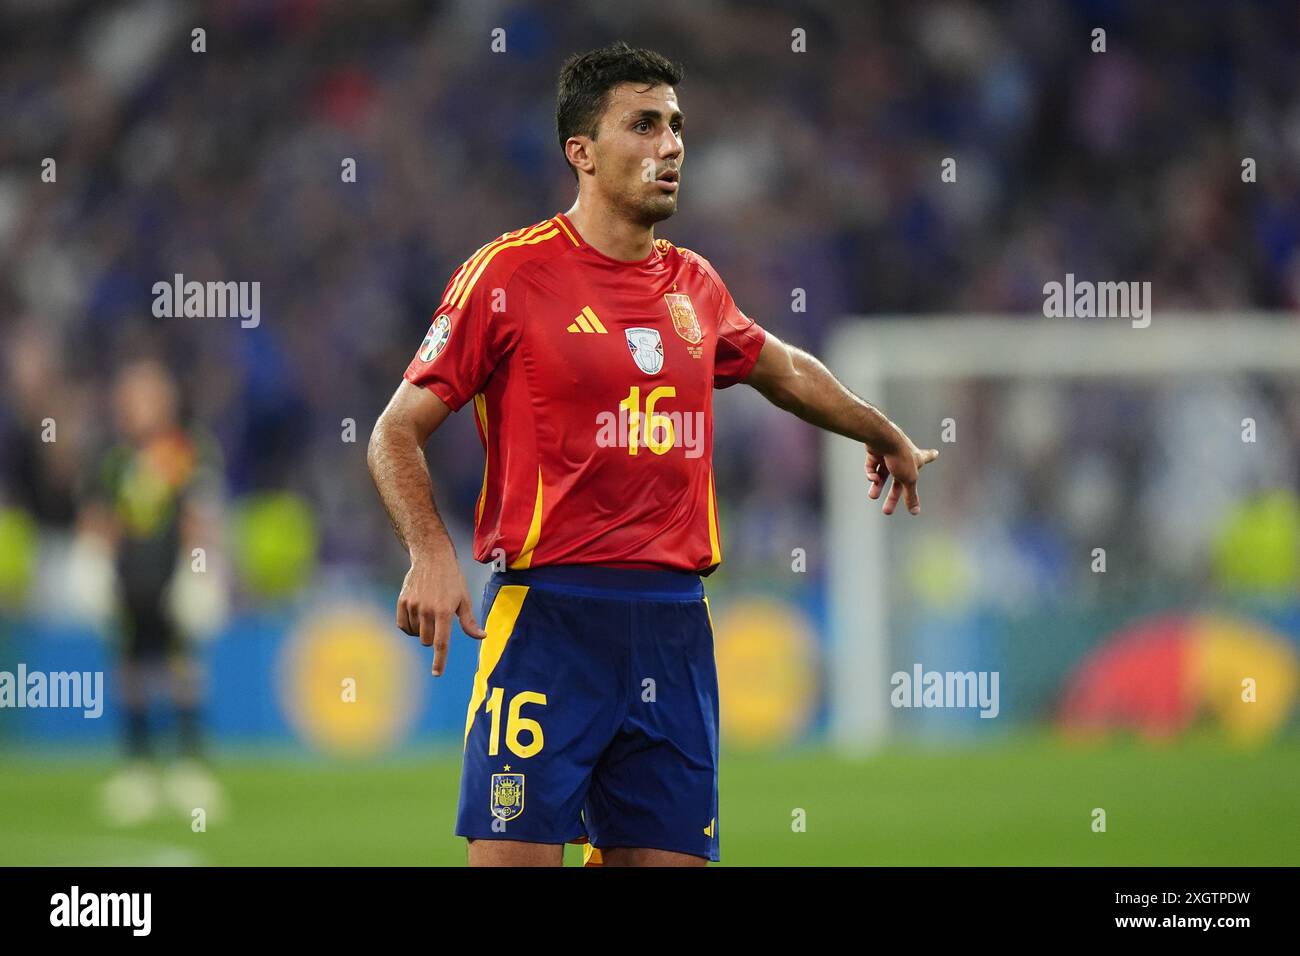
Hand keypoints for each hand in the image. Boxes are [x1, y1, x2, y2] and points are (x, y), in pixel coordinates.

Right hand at [395, 549, 486, 675]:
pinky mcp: (402, 601)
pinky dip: (409, 626)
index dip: (439, 660)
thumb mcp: (464, 599)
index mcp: (445, 611)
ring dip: (422, 630)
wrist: (432, 558)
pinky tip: (417, 616)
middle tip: (439, 622)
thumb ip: (470, 621)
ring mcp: (413, 605)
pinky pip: (403, 625)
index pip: (441, 643)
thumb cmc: (452, 580)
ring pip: (415, 633)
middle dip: (433, 638)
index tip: (437, 673)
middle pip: (427, 641)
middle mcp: (427, 610)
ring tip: (429, 612)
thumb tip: (482, 637)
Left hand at [865, 434, 938, 515]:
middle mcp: (904, 454)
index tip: (936, 453)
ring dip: (877, 486)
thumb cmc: (900, 456)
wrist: (883, 439)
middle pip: (898, 478)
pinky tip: (872, 478)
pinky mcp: (875, 451)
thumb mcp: (908, 480)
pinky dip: (871, 473)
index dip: (931, 456)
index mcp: (917, 458)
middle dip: (893, 495)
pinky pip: (872, 466)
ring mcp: (889, 452)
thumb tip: (915, 512)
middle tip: (887, 511)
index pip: (927, 457)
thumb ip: (911, 496)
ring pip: (883, 473)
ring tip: (873, 496)